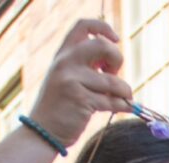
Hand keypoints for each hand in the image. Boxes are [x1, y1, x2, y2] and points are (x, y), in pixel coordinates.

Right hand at [26, 20, 133, 146]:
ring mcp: (72, 80)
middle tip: (113, 73)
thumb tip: (113, 58)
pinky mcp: (81, 100)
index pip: (83, 26)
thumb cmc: (61, 105)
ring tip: (122, 98)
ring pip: (114, 81)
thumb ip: (86, 65)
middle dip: (117, 58)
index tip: (115, 40)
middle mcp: (66, 62)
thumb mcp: (68, 77)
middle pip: (102, 45)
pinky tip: (123, 108)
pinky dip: (123, 106)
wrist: (43, 131)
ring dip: (125, 91)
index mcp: (63, 54)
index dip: (104, 28)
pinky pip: (113, 101)